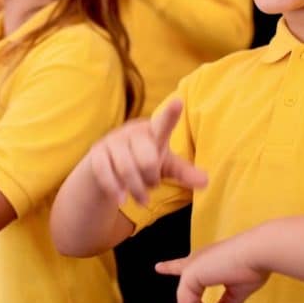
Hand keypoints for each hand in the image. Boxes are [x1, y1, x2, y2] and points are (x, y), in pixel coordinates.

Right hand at [87, 99, 208, 205]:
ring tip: (142, 200)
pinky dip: (115, 189)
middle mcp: (132, 132)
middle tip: (153, 186)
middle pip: (146, 159)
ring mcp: (112, 141)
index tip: (178, 102)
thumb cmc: (143, 160)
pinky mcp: (96, 153)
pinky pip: (105, 172)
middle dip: (150, 178)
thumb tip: (206, 181)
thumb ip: (184, 172)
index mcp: (153, 132)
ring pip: (126, 169)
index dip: (170, 114)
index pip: (163, 123)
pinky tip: (121, 200)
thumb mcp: (166, 165)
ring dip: (136, 189)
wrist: (107, 165)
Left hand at [156, 233, 269, 302]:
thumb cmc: (252, 266)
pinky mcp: (189, 275)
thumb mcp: (238, 289)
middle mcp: (195, 263)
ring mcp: (190, 269)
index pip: (183, 265)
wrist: (256, 253)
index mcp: (206, 262)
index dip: (171, 267)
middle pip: (187, 298)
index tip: (158, 267)